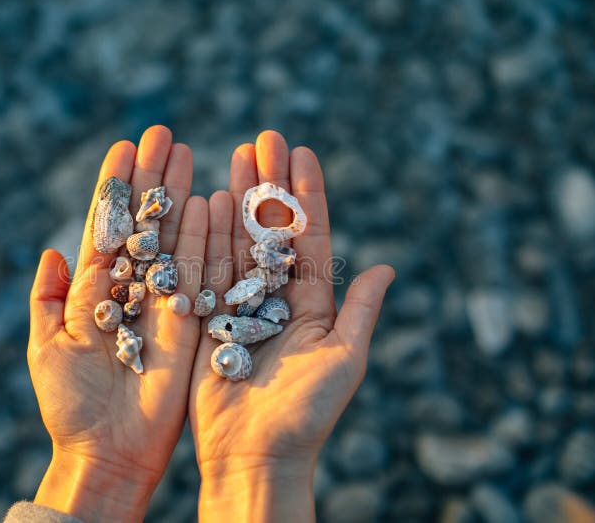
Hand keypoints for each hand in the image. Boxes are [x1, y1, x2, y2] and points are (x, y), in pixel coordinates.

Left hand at [28, 126, 208, 521]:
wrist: (108, 451)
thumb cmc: (69, 405)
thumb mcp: (46, 349)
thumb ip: (47, 300)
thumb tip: (50, 250)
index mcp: (94, 289)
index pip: (107, 225)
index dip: (115, 186)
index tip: (124, 146)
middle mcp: (132, 287)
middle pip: (144, 221)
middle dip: (152, 177)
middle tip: (162, 133)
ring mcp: (163, 301)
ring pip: (174, 238)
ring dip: (181, 195)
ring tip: (189, 153)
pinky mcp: (191, 322)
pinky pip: (201, 273)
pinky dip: (206, 239)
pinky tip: (211, 201)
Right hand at [189, 131, 394, 521]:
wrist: (254, 455)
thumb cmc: (306, 415)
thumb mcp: (343, 360)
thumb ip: (360, 312)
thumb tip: (388, 268)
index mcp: (312, 303)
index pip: (310, 236)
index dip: (306, 194)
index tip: (301, 153)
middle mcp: (276, 297)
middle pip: (272, 228)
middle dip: (269, 183)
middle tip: (265, 138)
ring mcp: (239, 304)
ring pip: (239, 241)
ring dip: (238, 197)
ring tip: (235, 155)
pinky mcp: (207, 317)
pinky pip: (207, 269)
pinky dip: (207, 234)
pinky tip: (206, 199)